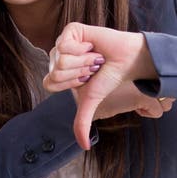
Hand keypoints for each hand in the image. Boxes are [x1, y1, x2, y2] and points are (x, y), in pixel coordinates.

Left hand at [43, 22, 157, 149]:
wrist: (126, 61)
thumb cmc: (109, 77)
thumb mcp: (92, 100)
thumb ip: (82, 121)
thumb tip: (84, 147)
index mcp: (59, 74)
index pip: (50, 83)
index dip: (71, 83)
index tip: (87, 79)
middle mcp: (58, 57)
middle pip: (55, 71)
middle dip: (79, 72)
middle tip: (93, 66)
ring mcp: (64, 42)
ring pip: (60, 59)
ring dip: (84, 61)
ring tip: (95, 56)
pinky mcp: (72, 30)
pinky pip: (64, 44)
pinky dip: (82, 49)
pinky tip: (92, 46)